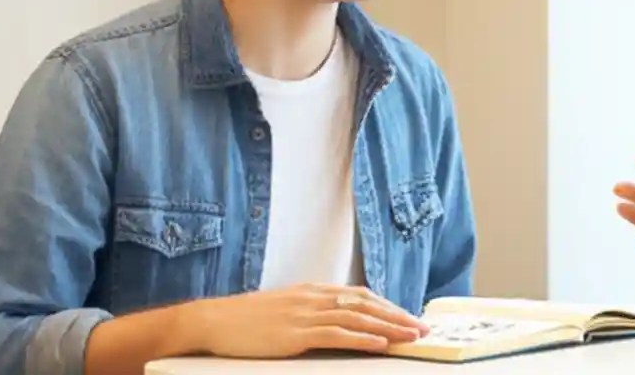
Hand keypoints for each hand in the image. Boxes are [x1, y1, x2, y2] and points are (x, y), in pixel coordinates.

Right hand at [184, 284, 430, 357]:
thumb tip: (336, 323)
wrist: (212, 321)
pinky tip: (380, 344)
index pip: (360, 295)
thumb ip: (310, 312)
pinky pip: (336, 334)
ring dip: (389, 327)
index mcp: (313, 290)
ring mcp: (305, 314)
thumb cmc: (245, 321)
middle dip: (397, 316)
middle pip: (366, 304)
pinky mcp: (295, 333)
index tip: (408, 316)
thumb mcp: (284, 310)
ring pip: (358, 318)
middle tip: (422, 327)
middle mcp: (314, 297)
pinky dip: (362, 338)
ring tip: (411, 335)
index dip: (387, 306)